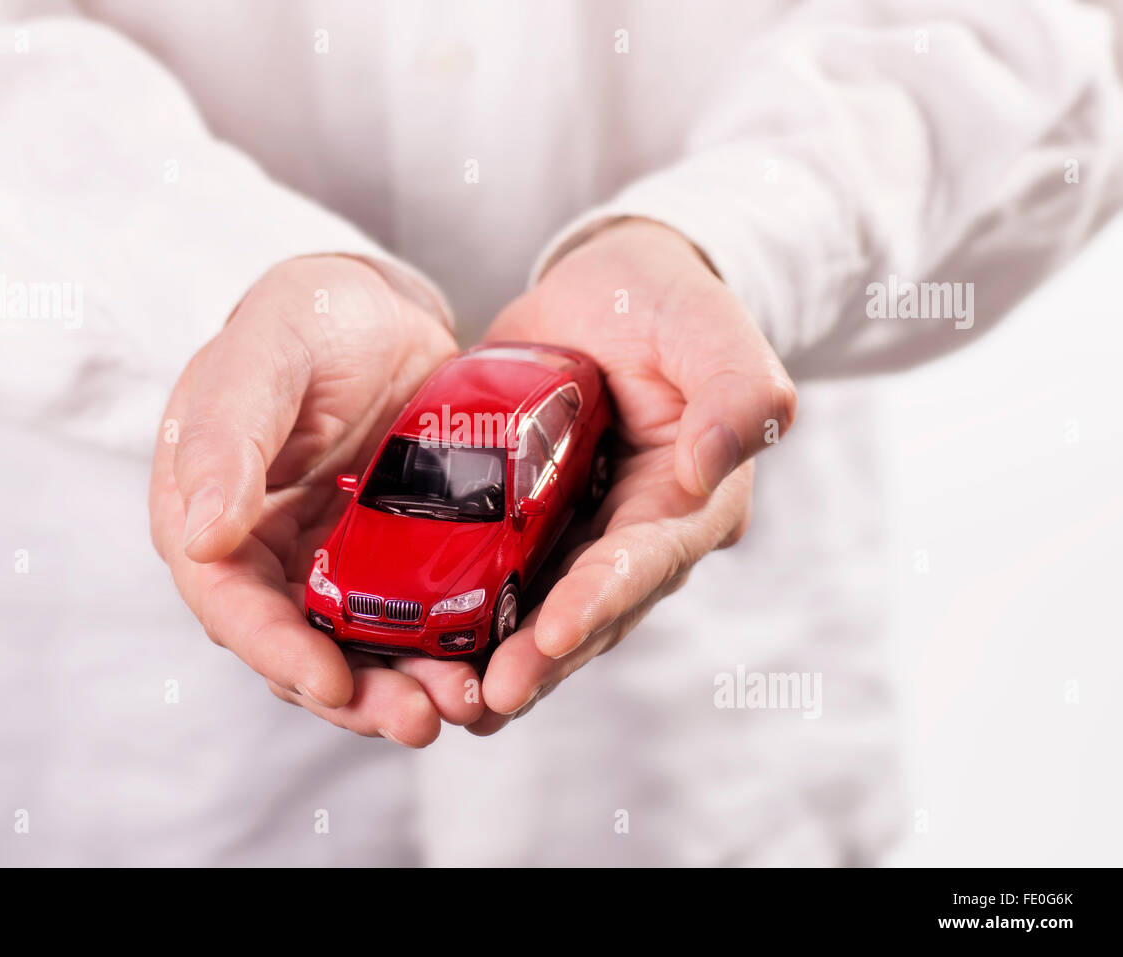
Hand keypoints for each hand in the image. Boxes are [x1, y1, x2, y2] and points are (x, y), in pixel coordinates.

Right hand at [149, 255, 479, 745]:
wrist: (376, 306)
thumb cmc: (306, 315)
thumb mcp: (264, 353)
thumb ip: (227, 435)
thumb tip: (200, 537)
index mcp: (208, 514)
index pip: (228, 603)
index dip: (276, 651)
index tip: (332, 685)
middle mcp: (263, 554)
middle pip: (297, 648)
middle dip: (356, 695)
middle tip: (422, 719)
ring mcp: (327, 563)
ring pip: (356, 648)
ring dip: (404, 685)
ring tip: (465, 703)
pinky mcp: (387, 559)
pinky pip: (409, 618)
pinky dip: (441, 648)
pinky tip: (487, 661)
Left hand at [469, 219, 796, 733]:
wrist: (605, 290)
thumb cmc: (665, 302)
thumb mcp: (708, 326)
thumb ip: (736, 391)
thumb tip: (709, 466)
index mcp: (687, 500)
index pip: (643, 560)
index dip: (599, 599)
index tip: (552, 634)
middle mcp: (635, 536)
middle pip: (589, 611)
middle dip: (542, 658)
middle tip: (491, 699)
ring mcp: (578, 539)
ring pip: (542, 616)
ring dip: (502, 661)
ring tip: (453, 704)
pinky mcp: (527, 527)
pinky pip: (500, 584)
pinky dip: (468, 623)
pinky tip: (423, 656)